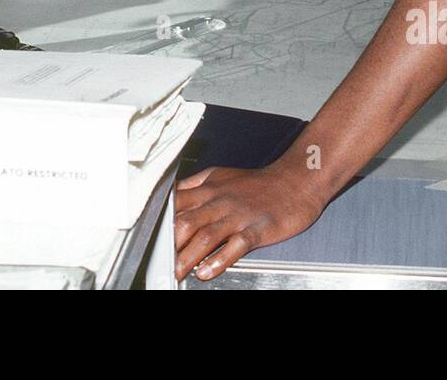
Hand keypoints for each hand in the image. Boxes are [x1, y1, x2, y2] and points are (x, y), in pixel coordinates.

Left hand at [174, 164, 325, 281]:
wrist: (295, 181)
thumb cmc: (258, 182)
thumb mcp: (220, 175)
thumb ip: (195, 185)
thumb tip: (172, 195)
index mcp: (209, 189)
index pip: (176, 205)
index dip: (161, 224)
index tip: (151, 240)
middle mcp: (220, 202)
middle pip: (186, 223)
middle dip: (170, 245)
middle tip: (161, 263)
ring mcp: (238, 216)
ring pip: (206, 236)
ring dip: (188, 257)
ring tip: (178, 272)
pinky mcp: (257, 229)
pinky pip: (235, 245)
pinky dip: (219, 259)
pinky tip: (207, 270)